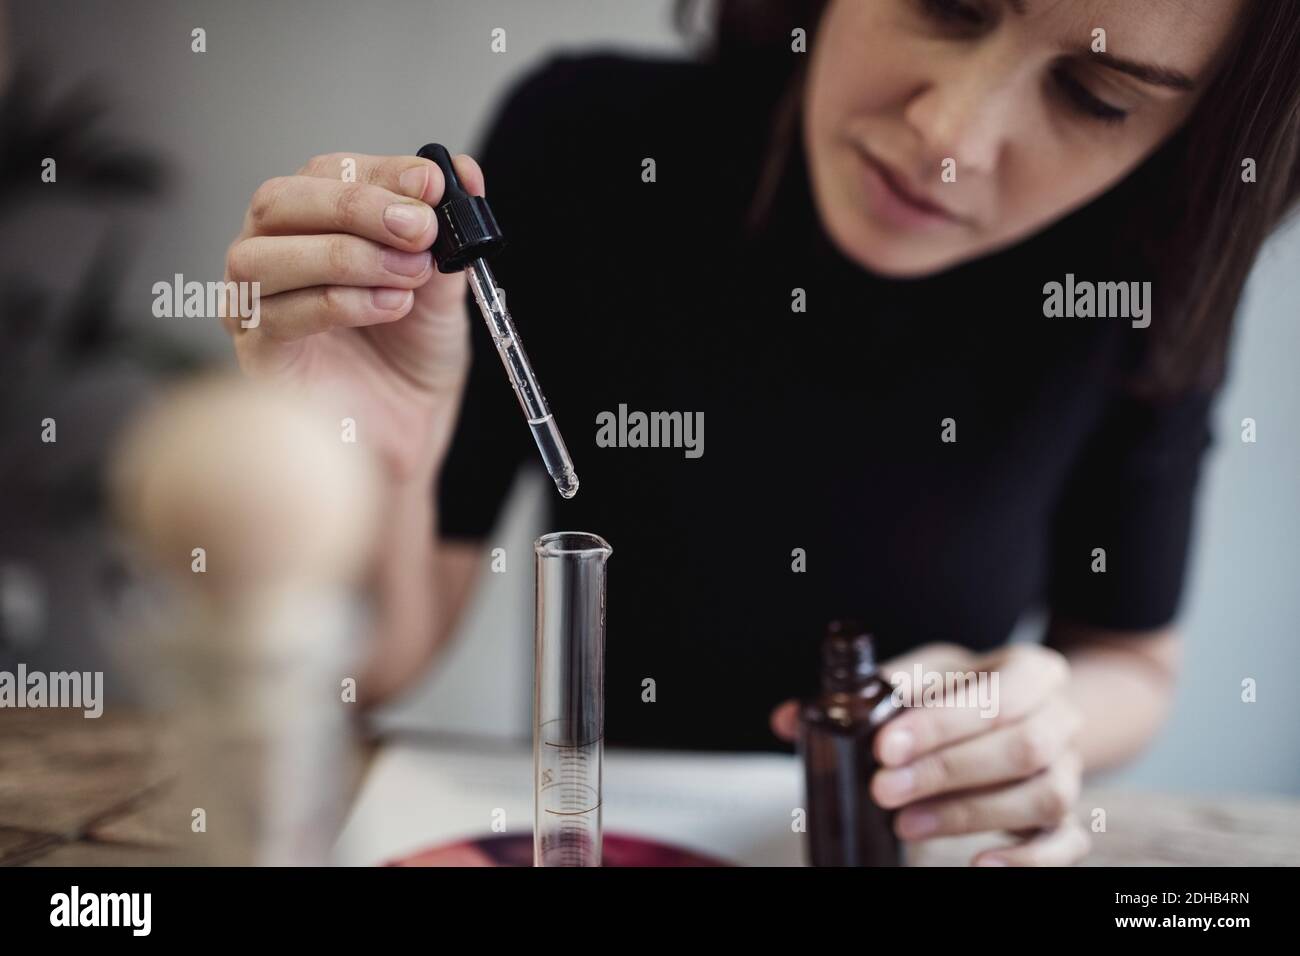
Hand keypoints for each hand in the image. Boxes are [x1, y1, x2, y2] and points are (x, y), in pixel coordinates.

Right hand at [224, 151, 484, 481]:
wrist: (411, 427)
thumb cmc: (414, 356)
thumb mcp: (444, 287)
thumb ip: (449, 232)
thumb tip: (466, 173)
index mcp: (313, 224)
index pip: (326, 172)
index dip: (380, 171)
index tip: (431, 183)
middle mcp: (272, 254)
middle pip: (280, 202)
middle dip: (357, 207)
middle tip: (419, 228)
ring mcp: (254, 303)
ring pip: (263, 255)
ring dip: (346, 255)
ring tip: (408, 275)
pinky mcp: (257, 353)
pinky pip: (276, 315)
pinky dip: (339, 303)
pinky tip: (389, 307)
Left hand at [771, 642, 1089, 865]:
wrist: (1030, 714)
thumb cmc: (965, 693)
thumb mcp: (926, 677)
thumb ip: (866, 692)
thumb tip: (788, 719)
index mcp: (1032, 670)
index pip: (996, 694)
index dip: (940, 723)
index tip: (884, 746)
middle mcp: (1062, 719)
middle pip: (1020, 748)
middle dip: (945, 771)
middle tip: (882, 789)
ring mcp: (1071, 770)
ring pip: (1041, 797)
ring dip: (967, 815)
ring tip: (905, 825)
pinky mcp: (1069, 817)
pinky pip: (1066, 843)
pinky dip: (1027, 859)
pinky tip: (977, 864)